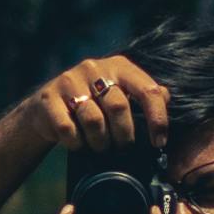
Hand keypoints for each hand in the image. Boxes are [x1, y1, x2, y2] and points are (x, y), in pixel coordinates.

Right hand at [23, 48, 173, 168]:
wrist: (46, 108)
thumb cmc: (92, 103)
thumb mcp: (118, 92)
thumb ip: (142, 93)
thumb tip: (166, 96)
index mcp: (119, 66)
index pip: (147, 90)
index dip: (157, 119)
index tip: (158, 142)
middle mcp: (94, 68)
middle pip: (119, 107)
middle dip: (124, 135)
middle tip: (122, 148)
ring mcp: (69, 81)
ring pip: (94, 120)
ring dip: (100, 142)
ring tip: (100, 147)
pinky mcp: (50, 99)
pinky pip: (69, 129)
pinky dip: (77, 143)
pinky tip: (78, 144)